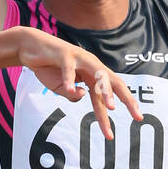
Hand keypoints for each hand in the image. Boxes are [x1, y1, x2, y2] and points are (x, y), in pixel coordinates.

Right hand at [15, 29, 142, 138]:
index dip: (124, 107)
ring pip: (98, 75)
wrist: (30, 48)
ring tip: (111, 107)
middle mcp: (91, 66)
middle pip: (113, 83)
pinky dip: (69, 80)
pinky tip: (71, 90)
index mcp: (93, 76)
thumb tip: (81, 96)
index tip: (137, 119)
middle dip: (126, 99)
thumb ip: (72, 96)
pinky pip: (69, 70)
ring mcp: (80, 58)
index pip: (110, 95)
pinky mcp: (64, 54)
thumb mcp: (61, 89)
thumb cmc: (48, 68)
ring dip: (105, 91)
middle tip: (137, 115)